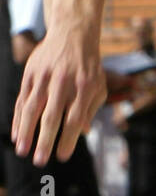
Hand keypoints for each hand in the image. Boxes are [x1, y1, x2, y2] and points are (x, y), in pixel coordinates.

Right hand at [11, 25, 106, 164]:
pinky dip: (18, 118)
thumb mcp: (98, 87)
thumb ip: (90, 110)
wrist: (72, 34)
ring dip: (25, 131)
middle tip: (40, 161)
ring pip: (32, 108)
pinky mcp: (31, 73)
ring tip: (22, 151)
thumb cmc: (88, 67)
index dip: (68, 139)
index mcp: (84, 88)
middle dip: (45, 141)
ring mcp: (45, 77)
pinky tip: (16, 134)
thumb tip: (82, 133)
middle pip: (52, 116)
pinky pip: (22, 99)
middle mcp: (63, 82)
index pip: (74, 119)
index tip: (62, 157)